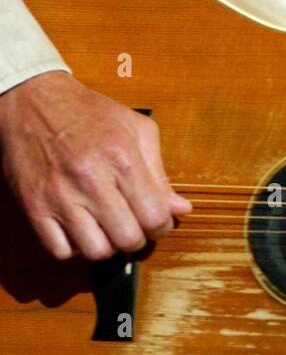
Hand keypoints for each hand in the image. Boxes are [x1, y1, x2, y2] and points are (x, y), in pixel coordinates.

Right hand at [0, 70, 191, 260]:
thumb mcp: (135, 128)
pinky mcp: (35, 207)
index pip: (155, 217)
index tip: (158, 221)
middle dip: (137, 238)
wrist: (35, 102)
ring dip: (107, 246)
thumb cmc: (89, 113)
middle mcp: (91, 179)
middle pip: (128, 239)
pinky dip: (75, 248)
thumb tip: (181, 208)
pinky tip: (81, 228)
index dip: (163, 225)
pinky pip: (61, 251)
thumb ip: (160, 171)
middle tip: (133, 224)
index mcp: (122, 157)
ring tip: (107, 228)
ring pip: (95, 252)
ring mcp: (60, 196)